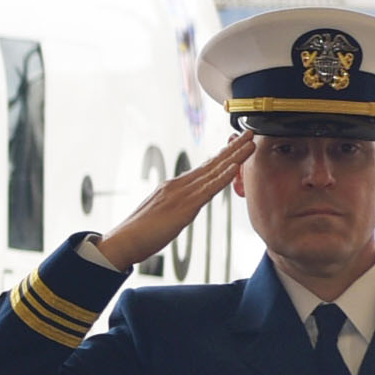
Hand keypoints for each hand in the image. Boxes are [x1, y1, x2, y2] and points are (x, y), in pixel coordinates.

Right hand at [86, 140, 245, 271]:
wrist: (123, 241)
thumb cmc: (139, 233)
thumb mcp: (161, 215)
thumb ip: (174, 206)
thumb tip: (183, 206)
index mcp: (173, 187)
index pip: (203, 168)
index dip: (222, 155)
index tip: (236, 144)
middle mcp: (178, 185)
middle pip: (211, 164)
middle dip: (232, 148)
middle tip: (250, 133)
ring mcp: (181, 194)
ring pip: (214, 172)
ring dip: (234, 157)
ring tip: (251, 143)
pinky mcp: (184, 207)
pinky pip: (208, 189)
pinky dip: (223, 177)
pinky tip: (235, 167)